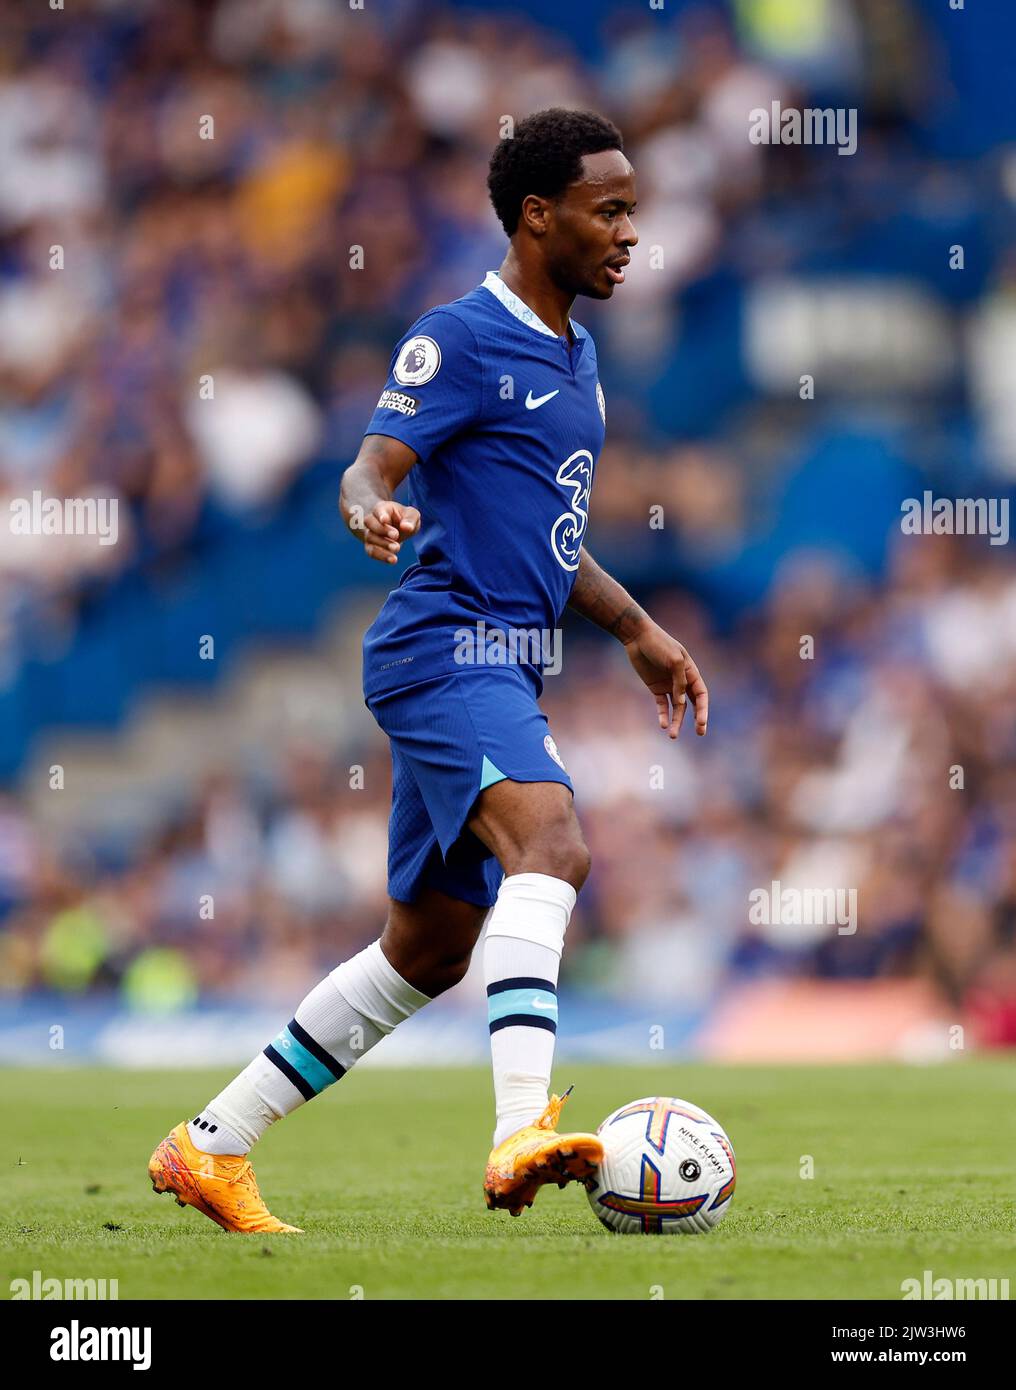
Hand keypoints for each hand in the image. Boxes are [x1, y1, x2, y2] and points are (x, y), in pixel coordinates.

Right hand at [358, 501, 420, 564]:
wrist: (398, 530)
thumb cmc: (404, 519)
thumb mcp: (412, 515)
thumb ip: (410, 519)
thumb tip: (407, 527)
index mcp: (382, 508)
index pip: (378, 510)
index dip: (380, 514)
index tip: (385, 520)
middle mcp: (372, 520)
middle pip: (370, 522)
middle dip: (383, 530)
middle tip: (396, 536)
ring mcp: (370, 533)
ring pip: (370, 538)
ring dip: (383, 545)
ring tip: (397, 548)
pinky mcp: (371, 546)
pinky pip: (371, 552)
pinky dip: (381, 556)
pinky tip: (393, 560)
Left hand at [623, 621, 708, 738]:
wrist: (637, 637)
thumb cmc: (658, 644)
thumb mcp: (674, 659)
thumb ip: (680, 681)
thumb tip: (681, 703)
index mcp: (691, 671)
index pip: (701, 694)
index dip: (703, 709)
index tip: (702, 723)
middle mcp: (682, 680)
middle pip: (693, 703)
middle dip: (697, 718)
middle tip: (700, 733)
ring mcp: (669, 685)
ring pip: (677, 707)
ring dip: (676, 721)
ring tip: (673, 735)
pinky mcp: (655, 687)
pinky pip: (662, 705)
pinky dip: (663, 715)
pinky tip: (663, 725)